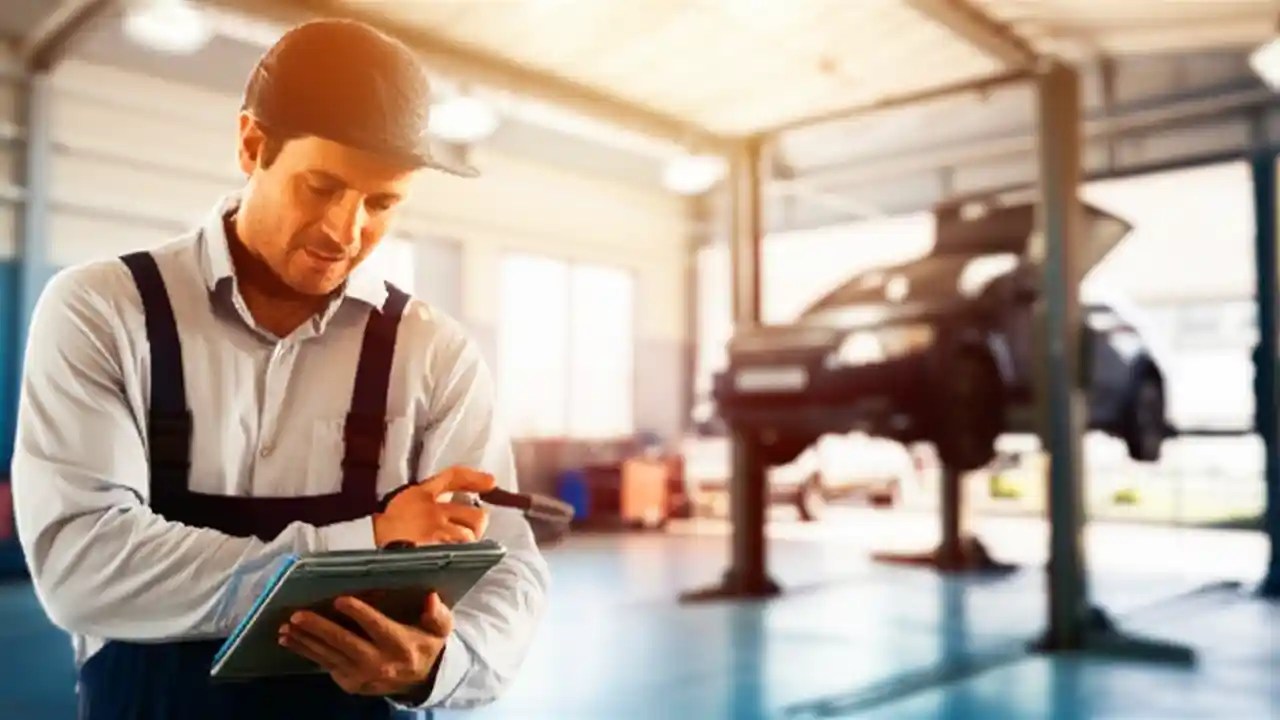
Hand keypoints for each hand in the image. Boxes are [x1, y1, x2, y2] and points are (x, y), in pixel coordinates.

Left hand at [279, 593, 452, 696]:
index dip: (359, 613)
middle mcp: (379, 663)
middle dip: (320, 629)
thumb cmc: (426, 644)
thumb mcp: (440, 629)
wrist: (422, 681)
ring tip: (287, 627)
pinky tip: (291, 640)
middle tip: (298, 615)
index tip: (340, 600)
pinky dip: (306, 652)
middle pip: (345, 643)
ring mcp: (361, 676)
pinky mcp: (349, 683)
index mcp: (401, 645)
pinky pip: (324, 665)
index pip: (377, 627)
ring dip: (305, 641)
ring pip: (329, 655)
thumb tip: (431, 598)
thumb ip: (437, 615)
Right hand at [374, 466, 494, 547]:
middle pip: (475, 514)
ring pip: (469, 537)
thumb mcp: (405, 502)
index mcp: (420, 494)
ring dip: (466, 545)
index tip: (490, 482)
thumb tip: (460, 497)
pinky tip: (453, 561)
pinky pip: (460, 553)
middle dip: (476, 525)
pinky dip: (460, 558)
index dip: (475, 478)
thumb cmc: (386, 529)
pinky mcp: (435, 550)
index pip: (454, 476)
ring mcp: (434, 530)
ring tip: (453, 550)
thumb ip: (431, 496)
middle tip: (468, 532)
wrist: (364, 548)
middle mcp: (431, 509)